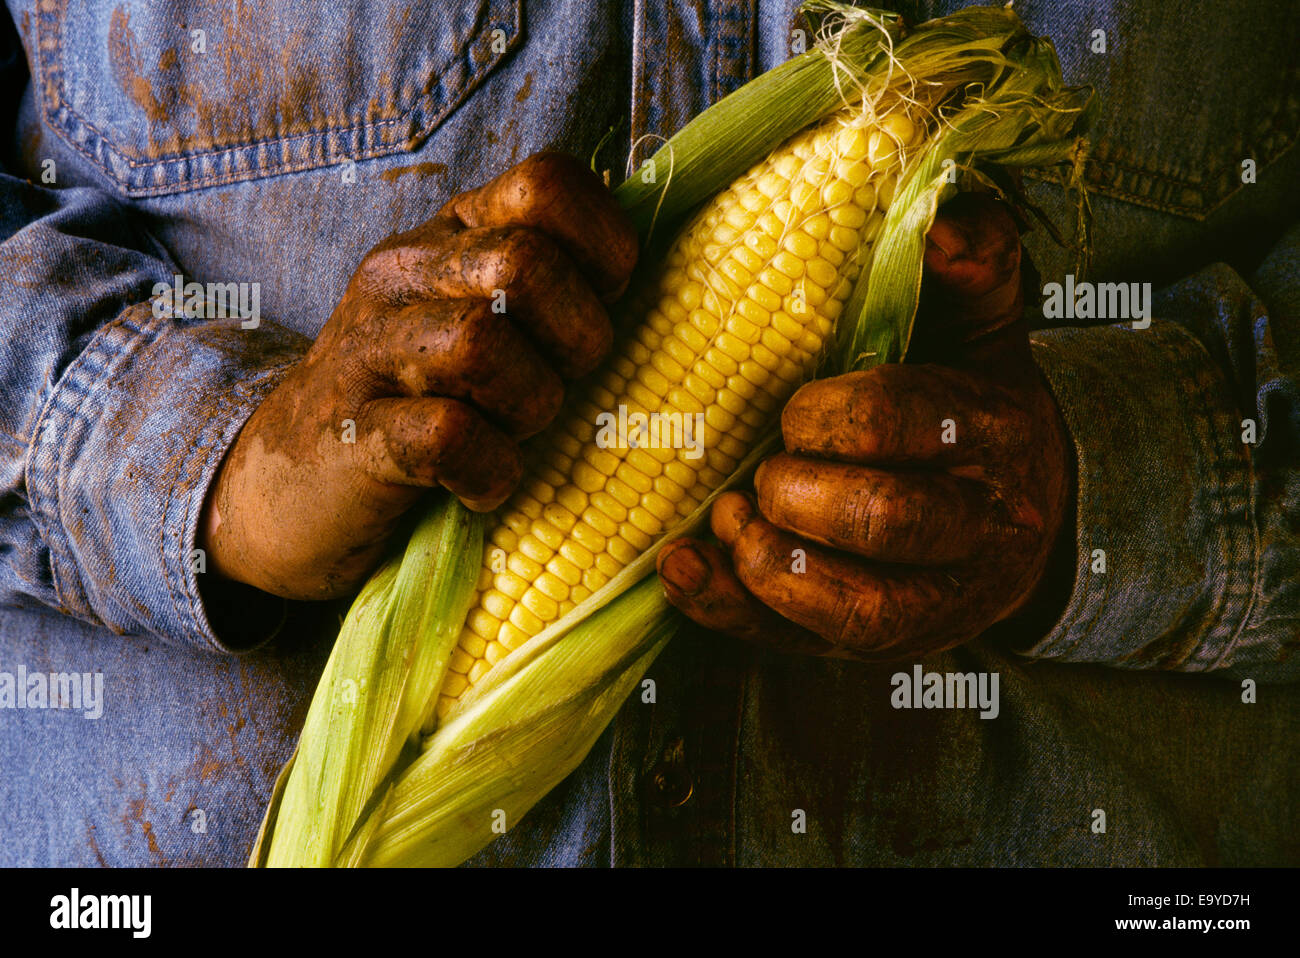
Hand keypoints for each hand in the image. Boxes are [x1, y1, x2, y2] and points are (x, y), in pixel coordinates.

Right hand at [201, 153, 637, 600]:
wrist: (290, 490)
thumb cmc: (418, 403)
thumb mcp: (474, 319)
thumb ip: (547, 289)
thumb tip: (671, 287)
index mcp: (448, 234)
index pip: (548, 182)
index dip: (606, 245)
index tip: (607, 306)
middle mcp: (402, 274)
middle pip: (526, 263)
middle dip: (578, 338)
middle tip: (565, 384)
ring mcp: (369, 350)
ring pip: (484, 345)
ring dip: (532, 406)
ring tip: (517, 434)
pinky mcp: (353, 434)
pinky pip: (449, 436)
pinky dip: (491, 472)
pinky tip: (486, 486)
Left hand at [656, 193, 1074, 659]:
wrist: (1016, 505)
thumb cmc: (971, 395)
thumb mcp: (984, 318)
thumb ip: (973, 258)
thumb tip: (940, 220)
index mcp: (997, 434)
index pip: (908, 421)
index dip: (834, 414)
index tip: (794, 410)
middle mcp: (977, 531)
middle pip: (885, 521)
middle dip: (804, 492)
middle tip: (768, 470)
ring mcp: (929, 603)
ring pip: (854, 609)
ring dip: (769, 562)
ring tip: (728, 517)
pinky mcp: (870, 644)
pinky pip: (796, 646)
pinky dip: (726, 609)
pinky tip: (679, 566)